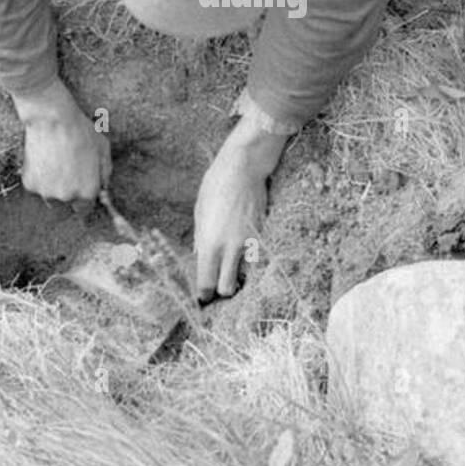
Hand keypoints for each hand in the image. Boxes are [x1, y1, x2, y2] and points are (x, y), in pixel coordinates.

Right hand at [14, 79, 110, 207]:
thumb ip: (105, 173)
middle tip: (68, 170)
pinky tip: (44, 159)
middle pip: (67, 205)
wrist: (52, 118)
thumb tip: (102, 188)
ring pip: (50, 197)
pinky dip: (39, 177)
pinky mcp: (29, 184)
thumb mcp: (103, 150)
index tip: (80, 187)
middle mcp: (66, 197)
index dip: (84, 198)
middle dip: (68, 193)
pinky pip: (37, 186)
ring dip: (53, 186)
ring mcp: (46, 192)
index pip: (85, 209)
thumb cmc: (81, 131)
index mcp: (87, 192)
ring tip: (56, 162)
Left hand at [194, 118, 287, 301]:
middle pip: (227, 289)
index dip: (204, 295)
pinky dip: (252, 262)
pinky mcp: (263, 235)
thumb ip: (201, 240)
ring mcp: (250, 242)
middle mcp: (230, 248)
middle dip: (222, 292)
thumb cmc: (216, 186)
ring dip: (239, 278)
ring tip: (234, 272)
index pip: (206, 283)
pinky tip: (247, 255)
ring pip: (245, 277)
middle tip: (219, 287)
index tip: (203, 298)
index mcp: (210, 243)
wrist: (243, 167)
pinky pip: (257, 258)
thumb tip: (201, 258)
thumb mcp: (200, 213)